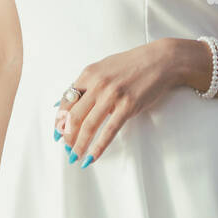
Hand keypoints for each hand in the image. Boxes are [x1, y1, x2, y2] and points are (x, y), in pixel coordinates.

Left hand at [53, 37, 183, 168]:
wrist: (160, 61)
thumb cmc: (132, 64)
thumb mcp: (103, 68)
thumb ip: (84, 84)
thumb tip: (63, 103)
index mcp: (88, 74)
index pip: (66, 101)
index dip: (59, 120)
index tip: (57, 133)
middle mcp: (97, 84)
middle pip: (74, 116)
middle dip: (67, 136)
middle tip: (67, 149)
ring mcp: (112, 95)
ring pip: (88, 126)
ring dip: (79, 145)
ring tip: (75, 157)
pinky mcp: (127, 106)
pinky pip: (109, 130)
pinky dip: (98, 147)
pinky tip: (92, 157)